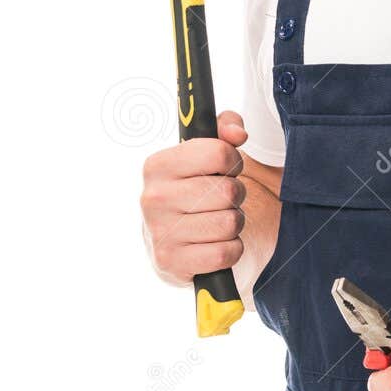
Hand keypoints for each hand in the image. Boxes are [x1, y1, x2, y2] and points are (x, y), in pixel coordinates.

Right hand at [139, 111, 248, 285]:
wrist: (173, 242)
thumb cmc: (194, 189)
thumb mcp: (205, 152)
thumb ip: (225, 127)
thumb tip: (237, 134)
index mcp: (157, 165)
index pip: (219, 152)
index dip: (233, 161)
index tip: (226, 168)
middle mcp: (152, 198)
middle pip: (228, 191)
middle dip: (235, 196)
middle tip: (223, 199)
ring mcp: (159, 232)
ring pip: (229, 223)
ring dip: (233, 224)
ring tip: (218, 221)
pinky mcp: (171, 263)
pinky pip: (225, 253)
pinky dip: (231, 250)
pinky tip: (215, 244)